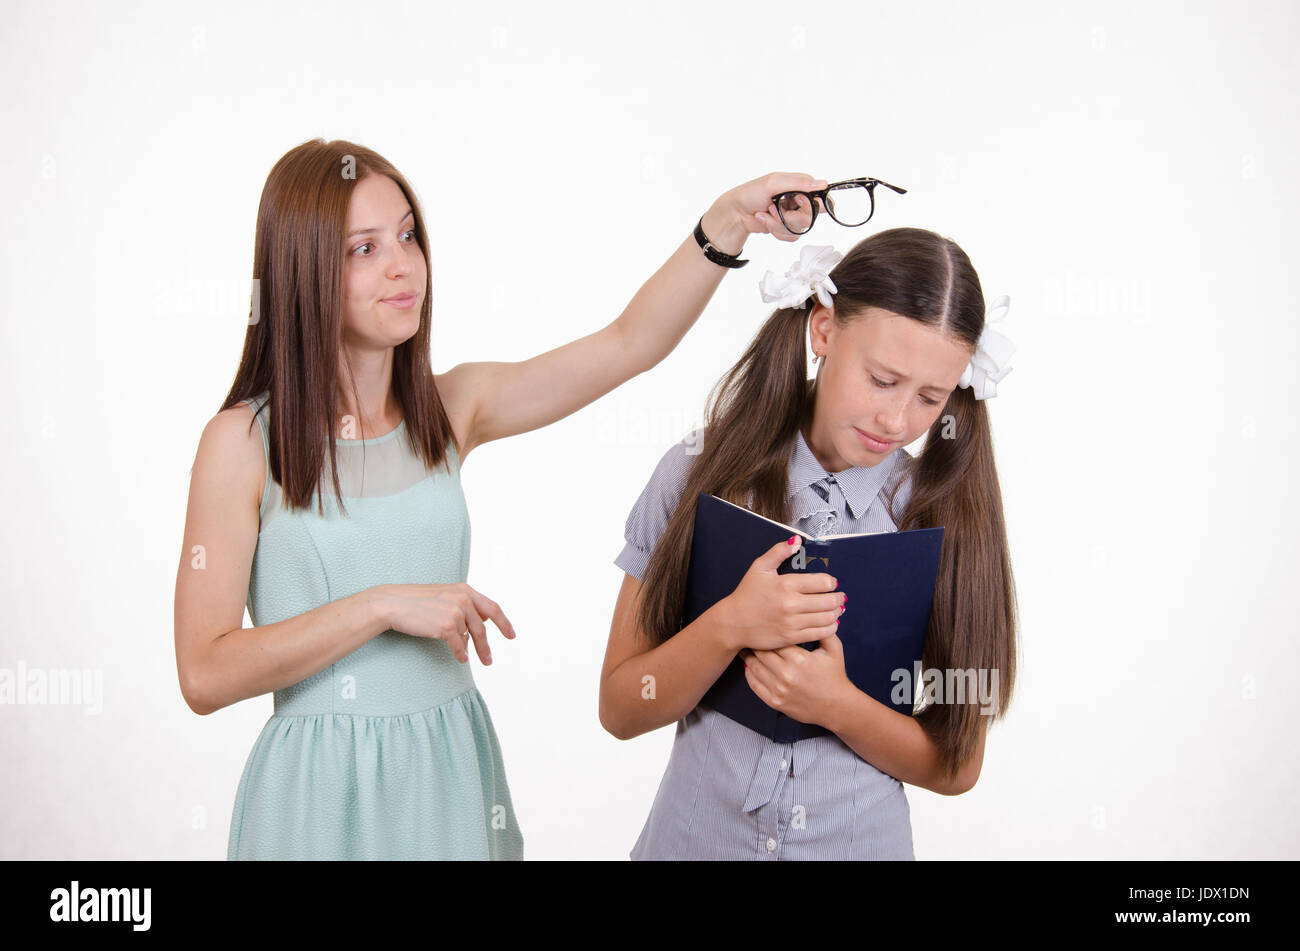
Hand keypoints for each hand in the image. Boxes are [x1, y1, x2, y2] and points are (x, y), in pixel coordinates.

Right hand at [373, 582, 515, 664]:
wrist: (393, 604)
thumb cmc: (416, 602)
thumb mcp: (444, 596)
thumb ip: (462, 606)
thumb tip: (477, 626)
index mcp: (465, 590)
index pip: (492, 607)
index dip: (504, 622)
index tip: (511, 635)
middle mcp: (463, 599)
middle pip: (483, 627)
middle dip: (488, 645)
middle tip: (490, 660)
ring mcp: (456, 612)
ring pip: (472, 636)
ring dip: (477, 650)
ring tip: (482, 662)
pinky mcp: (447, 626)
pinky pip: (459, 645)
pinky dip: (461, 654)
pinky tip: (461, 659)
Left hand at [700, 171, 829, 255]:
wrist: (736, 213)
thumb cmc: (751, 193)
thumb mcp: (774, 182)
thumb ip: (799, 183)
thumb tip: (821, 184)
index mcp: (800, 187)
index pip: (821, 197)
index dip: (814, 204)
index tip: (798, 203)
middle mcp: (799, 202)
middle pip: (810, 217)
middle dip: (789, 216)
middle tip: (775, 208)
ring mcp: (792, 216)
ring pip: (799, 229)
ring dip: (779, 223)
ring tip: (766, 213)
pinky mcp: (786, 228)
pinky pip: (791, 237)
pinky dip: (776, 231)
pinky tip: (766, 221)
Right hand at [714, 536, 845, 651]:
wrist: (733, 622)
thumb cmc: (746, 594)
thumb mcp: (759, 568)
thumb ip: (779, 552)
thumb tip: (797, 541)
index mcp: (786, 584)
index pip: (822, 582)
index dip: (832, 582)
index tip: (832, 583)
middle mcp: (791, 603)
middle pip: (829, 601)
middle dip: (838, 598)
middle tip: (840, 597)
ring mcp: (792, 622)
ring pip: (827, 618)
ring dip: (837, 612)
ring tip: (837, 609)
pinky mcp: (791, 637)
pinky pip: (819, 633)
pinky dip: (830, 628)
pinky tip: (831, 624)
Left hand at [741, 634, 852, 727]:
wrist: (836, 707)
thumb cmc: (834, 675)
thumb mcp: (834, 650)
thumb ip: (823, 630)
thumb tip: (814, 612)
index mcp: (800, 659)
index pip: (775, 639)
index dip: (768, 632)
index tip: (764, 625)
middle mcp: (787, 674)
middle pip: (761, 652)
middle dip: (756, 642)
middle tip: (750, 634)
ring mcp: (779, 690)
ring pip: (754, 667)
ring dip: (749, 656)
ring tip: (747, 646)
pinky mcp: (774, 701)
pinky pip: (754, 684)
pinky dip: (749, 673)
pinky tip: (750, 664)